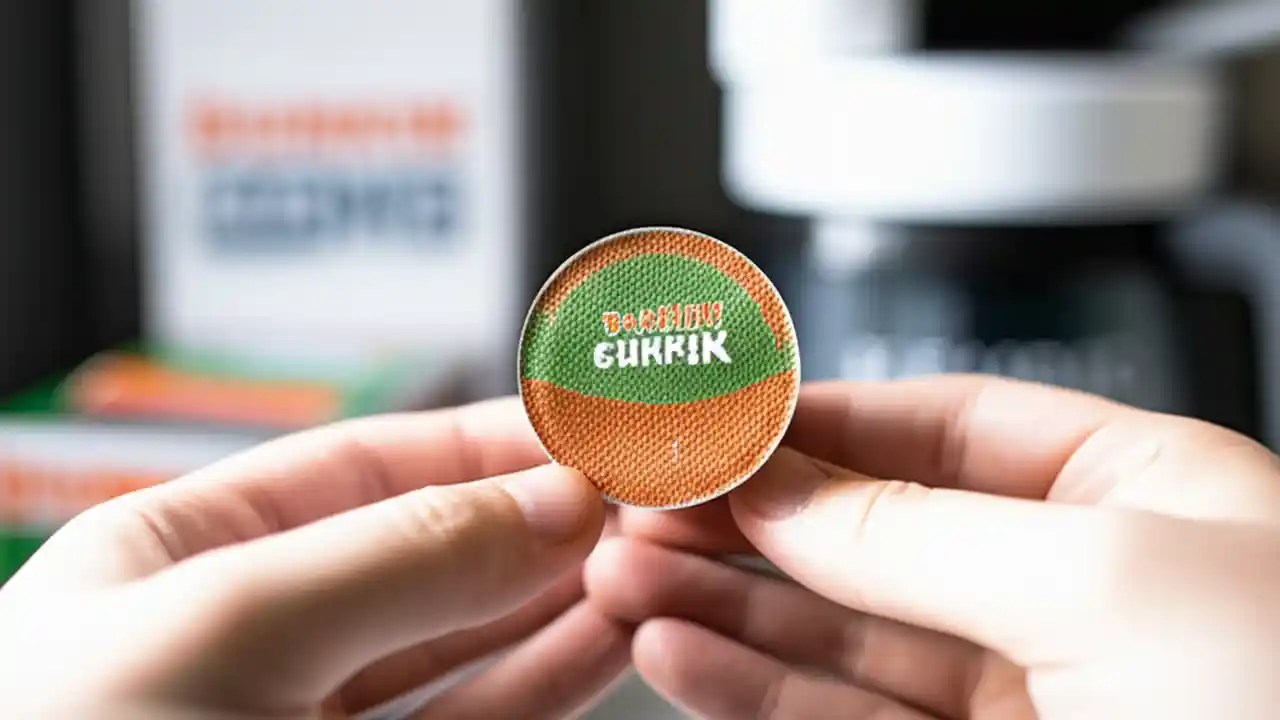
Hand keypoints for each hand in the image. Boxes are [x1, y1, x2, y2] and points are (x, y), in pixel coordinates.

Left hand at [0, 399, 628, 718]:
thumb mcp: (219, 638)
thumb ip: (395, 560)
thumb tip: (552, 500)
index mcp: (179, 556)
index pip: (362, 467)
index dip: (480, 439)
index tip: (589, 424)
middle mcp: (253, 636)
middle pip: (428, 551)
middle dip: (538, 520)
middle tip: (643, 494)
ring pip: (464, 645)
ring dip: (562, 600)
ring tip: (651, 559)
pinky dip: (545, 679)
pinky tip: (605, 637)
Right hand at [588, 377, 1279, 718]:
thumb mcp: (1105, 582)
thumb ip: (917, 528)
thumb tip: (778, 478)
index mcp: (1138, 494)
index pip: (941, 429)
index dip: (817, 423)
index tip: (709, 424)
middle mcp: (1075, 590)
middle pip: (871, 534)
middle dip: (748, 520)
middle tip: (638, 506)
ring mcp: (1028, 695)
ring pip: (843, 636)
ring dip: (727, 606)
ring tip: (624, 580)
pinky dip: (757, 691)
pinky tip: (682, 657)